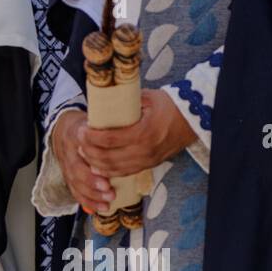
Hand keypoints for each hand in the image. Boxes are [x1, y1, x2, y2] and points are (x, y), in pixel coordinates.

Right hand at [51, 110, 116, 212]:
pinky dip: (87, 202)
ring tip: (108, 200)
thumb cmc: (85, 126)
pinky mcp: (68, 177)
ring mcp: (66, 167)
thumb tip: (132, 120)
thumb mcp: (93, 119)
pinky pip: (75, 192)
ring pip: (75, 184)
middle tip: (109, 190)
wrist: (62, 130)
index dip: (91, 162)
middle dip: (93, 183)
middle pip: (76, 171)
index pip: (80, 150)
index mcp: (75, 137)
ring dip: (92, 195)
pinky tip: (100, 208)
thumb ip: (108, 124)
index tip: (105, 170)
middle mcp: (68, 153)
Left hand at [77, 89, 196, 180]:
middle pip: (108, 158)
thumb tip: (101, 100)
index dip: (91, 137)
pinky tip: (98, 165)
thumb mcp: (146, 97)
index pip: (109, 140)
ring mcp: (147, 160)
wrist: (192, 120)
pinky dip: (108, 171)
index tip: (81, 130)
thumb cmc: (169, 105)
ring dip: (96, 163)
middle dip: (89, 151)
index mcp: (143, 132)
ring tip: (84, 152)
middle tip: (79, 141)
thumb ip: (124, 101)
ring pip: (115, 169)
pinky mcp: (149, 165)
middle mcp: (145, 150)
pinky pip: (125, 172)